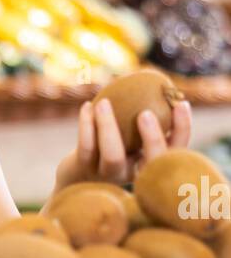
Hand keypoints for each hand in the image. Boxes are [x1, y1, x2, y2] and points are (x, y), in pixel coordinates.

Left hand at [53, 96, 192, 193]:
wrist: (75, 176)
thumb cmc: (108, 147)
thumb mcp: (129, 134)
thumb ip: (144, 114)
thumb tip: (159, 80)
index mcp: (148, 163)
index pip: (174, 151)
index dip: (182, 130)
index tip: (181, 103)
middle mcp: (131, 173)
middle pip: (150, 162)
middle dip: (153, 137)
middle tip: (145, 113)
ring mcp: (107, 174)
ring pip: (112, 155)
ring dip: (108, 126)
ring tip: (104, 102)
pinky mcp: (84, 170)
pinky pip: (87, 147)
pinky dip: (86, 124)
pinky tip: (87, 106)